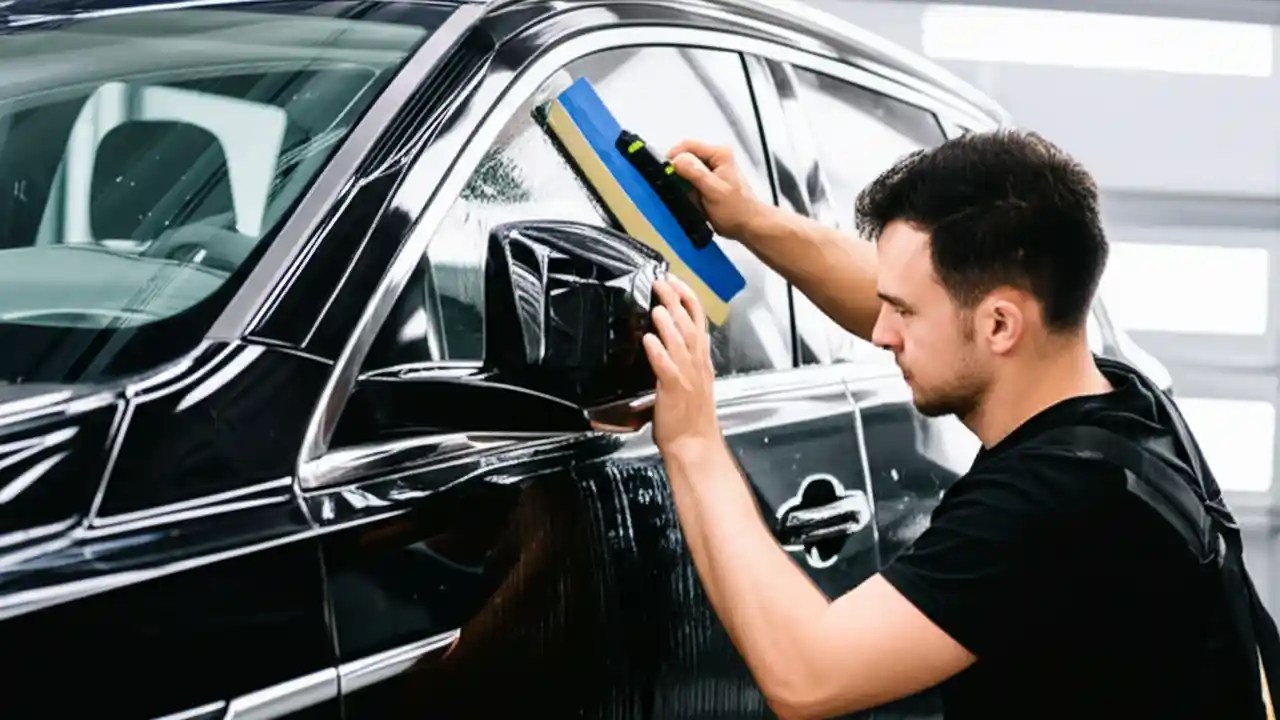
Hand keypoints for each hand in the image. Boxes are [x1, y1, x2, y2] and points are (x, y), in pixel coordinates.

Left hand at [642, 274, 720, 457]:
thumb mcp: (689, 383)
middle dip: (676, 300)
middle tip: (661, 281)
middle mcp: (697, 365)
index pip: (698, 320)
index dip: (687, 297)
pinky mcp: (674, 391)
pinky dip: (658, 351)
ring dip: (668, 322)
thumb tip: (660, 342)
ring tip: (657, 306)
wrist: (695, 446)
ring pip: (680, 343)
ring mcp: (688, 377)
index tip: (674, 280)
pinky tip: (648, 339)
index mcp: (701, 361)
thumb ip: (678, 361)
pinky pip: (666, 367)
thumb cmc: (690, 419)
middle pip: (689, 324)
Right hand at [668, 139, 771, 241]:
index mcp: (720, 154)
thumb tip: (677, 160)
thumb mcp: (714, 190)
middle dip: (680, 176)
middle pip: (685, 158)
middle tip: (684, 190)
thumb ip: (695, 173)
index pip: (687, 146)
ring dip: (684, 186)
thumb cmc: (738, 210)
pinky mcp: (706, 181)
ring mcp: (711, 170)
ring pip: (685, 172)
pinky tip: (697, 202)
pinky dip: (688, 193)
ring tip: (694, 198)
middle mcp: (715, 158)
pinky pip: (688, 183)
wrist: (747, 225)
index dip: (674, 158)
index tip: (667, 173)